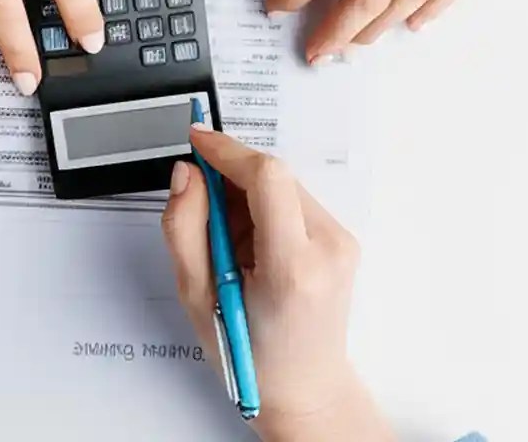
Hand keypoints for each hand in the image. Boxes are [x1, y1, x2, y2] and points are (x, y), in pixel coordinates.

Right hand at [162, 127, 392, 441]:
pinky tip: (252, 248)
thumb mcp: (197, 297)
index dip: (227, 150)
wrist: (303, 386)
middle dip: (230, 180)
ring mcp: (342, 243)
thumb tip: (187, 175)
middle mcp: (328, 249)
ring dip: (247, 198)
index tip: (197, 140)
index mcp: (293, 268)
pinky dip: (265, 211)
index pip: (266, 178)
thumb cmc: (251, 354)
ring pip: (283, 186)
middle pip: (274, 178)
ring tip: (230, 247)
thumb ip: (184, 229)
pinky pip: (295, 202)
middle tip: (203, 213)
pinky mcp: (343, 240)